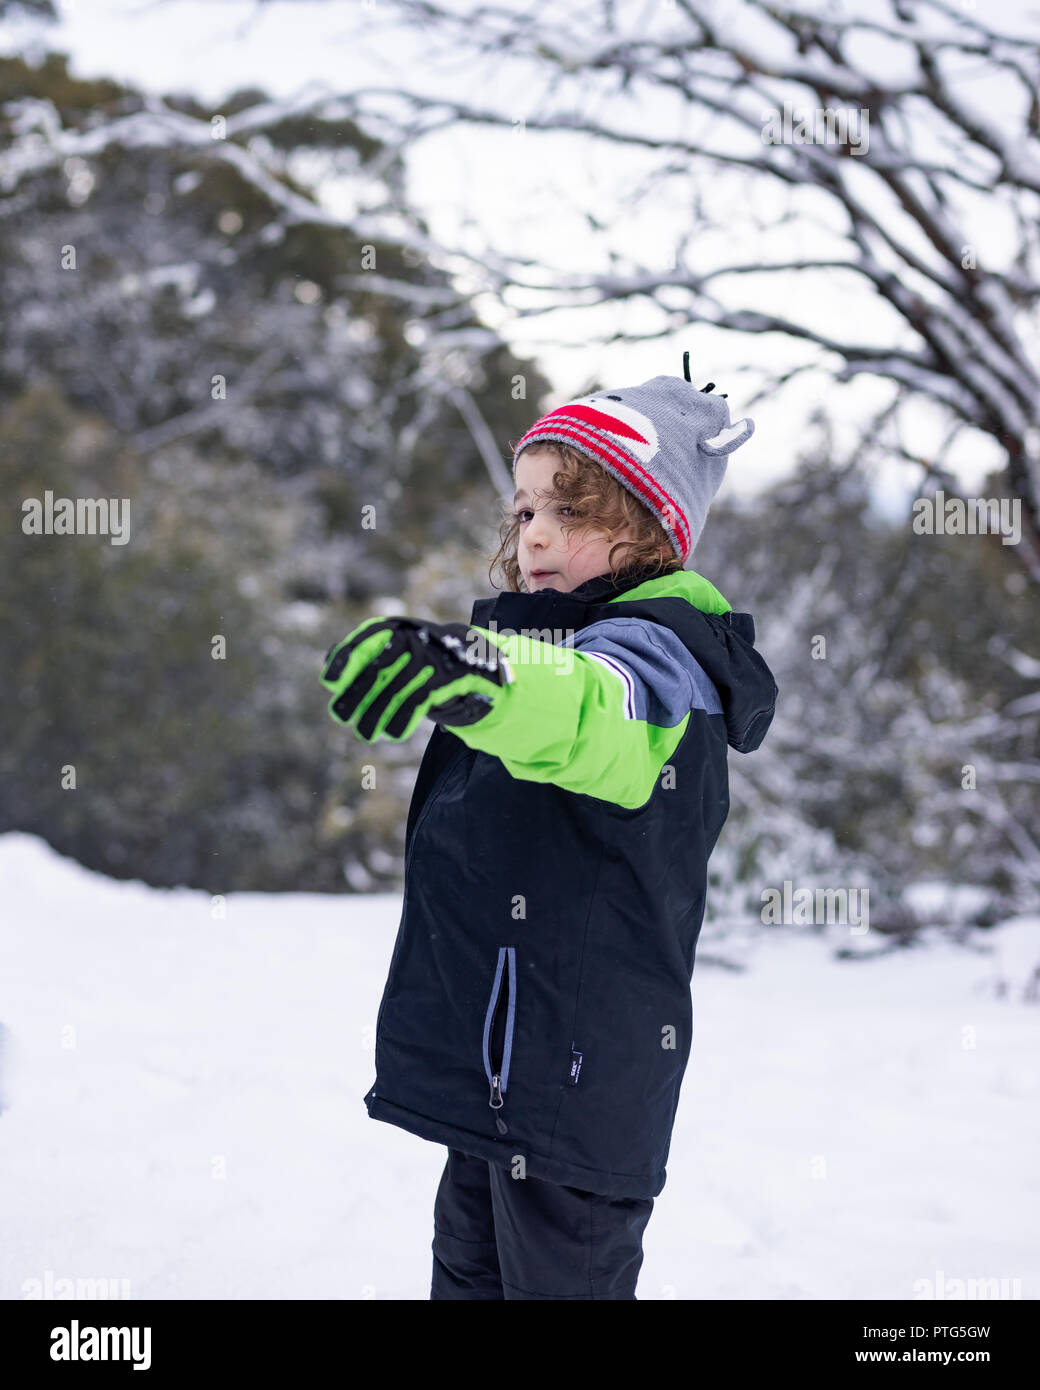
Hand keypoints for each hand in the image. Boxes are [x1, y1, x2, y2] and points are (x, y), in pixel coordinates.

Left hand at [320, 616, 513, 742]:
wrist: (472, 660)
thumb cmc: (420, 659)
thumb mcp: (394, 650)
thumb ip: (363, 653)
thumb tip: (328, 665)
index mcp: (396, 629)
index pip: (365, 641)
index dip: (345, 660)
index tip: (329, 682)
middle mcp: (414, 637)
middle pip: (378, 669)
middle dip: (356, 695)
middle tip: (340, 715)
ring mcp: (432, 657)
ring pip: (397, 690)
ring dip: (376, 715)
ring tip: (364, 733)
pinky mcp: (449, 676)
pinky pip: (419, 701)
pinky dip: (403, 719)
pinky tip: (391, 733)